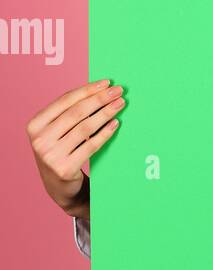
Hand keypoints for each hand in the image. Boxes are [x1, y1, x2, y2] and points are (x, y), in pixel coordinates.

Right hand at [26, 80, 124, 218]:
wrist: (58, 186)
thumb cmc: (61, 151)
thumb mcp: (56, 131)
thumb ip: (69, 113)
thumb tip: (99, 90)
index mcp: (35, 125)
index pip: (65, 101)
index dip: (87, 90)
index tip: (106, 83)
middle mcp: (40, 139)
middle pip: (76, 112)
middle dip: (100, 99)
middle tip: (118, 92)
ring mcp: (50, 155)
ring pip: (85, 128)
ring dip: (105, 113)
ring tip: (120, 105)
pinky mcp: (64, 168)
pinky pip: (90, 146)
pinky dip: (105, 133)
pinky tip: (115, 124)